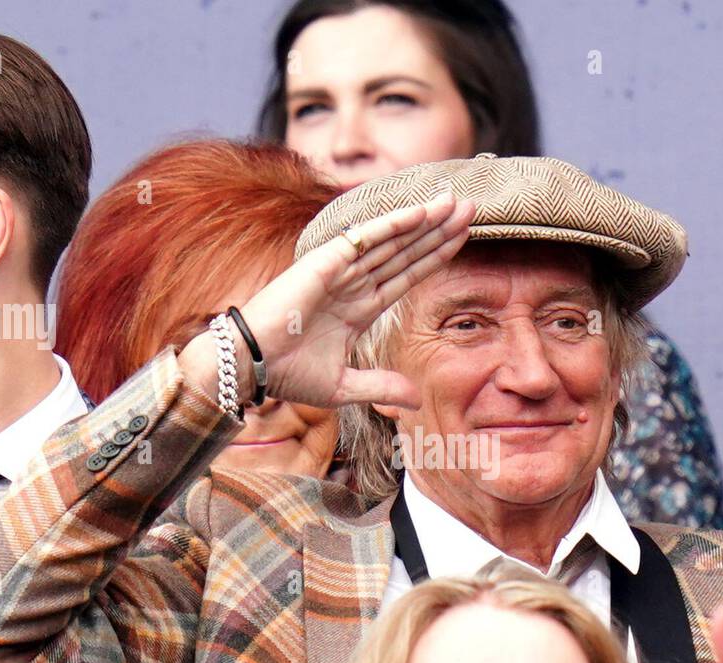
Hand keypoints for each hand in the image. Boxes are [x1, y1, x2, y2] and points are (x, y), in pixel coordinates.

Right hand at [182, 192, 473, 410]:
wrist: (250, 366)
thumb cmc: (287, 375)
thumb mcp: (344, 387)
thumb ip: (381, 387)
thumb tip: (416, 400)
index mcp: (359, 308)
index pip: (406, 276)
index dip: (434, 257)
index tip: (462, 238)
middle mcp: (353, 284)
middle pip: (406, 251)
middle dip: (439, 231)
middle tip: (472, 207)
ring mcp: (340, 270)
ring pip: (392, 241)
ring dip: (425, 221)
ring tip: (456, 202)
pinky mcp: (325, 263)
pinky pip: (366, 239)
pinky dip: (393, 225)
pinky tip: (420, 212)